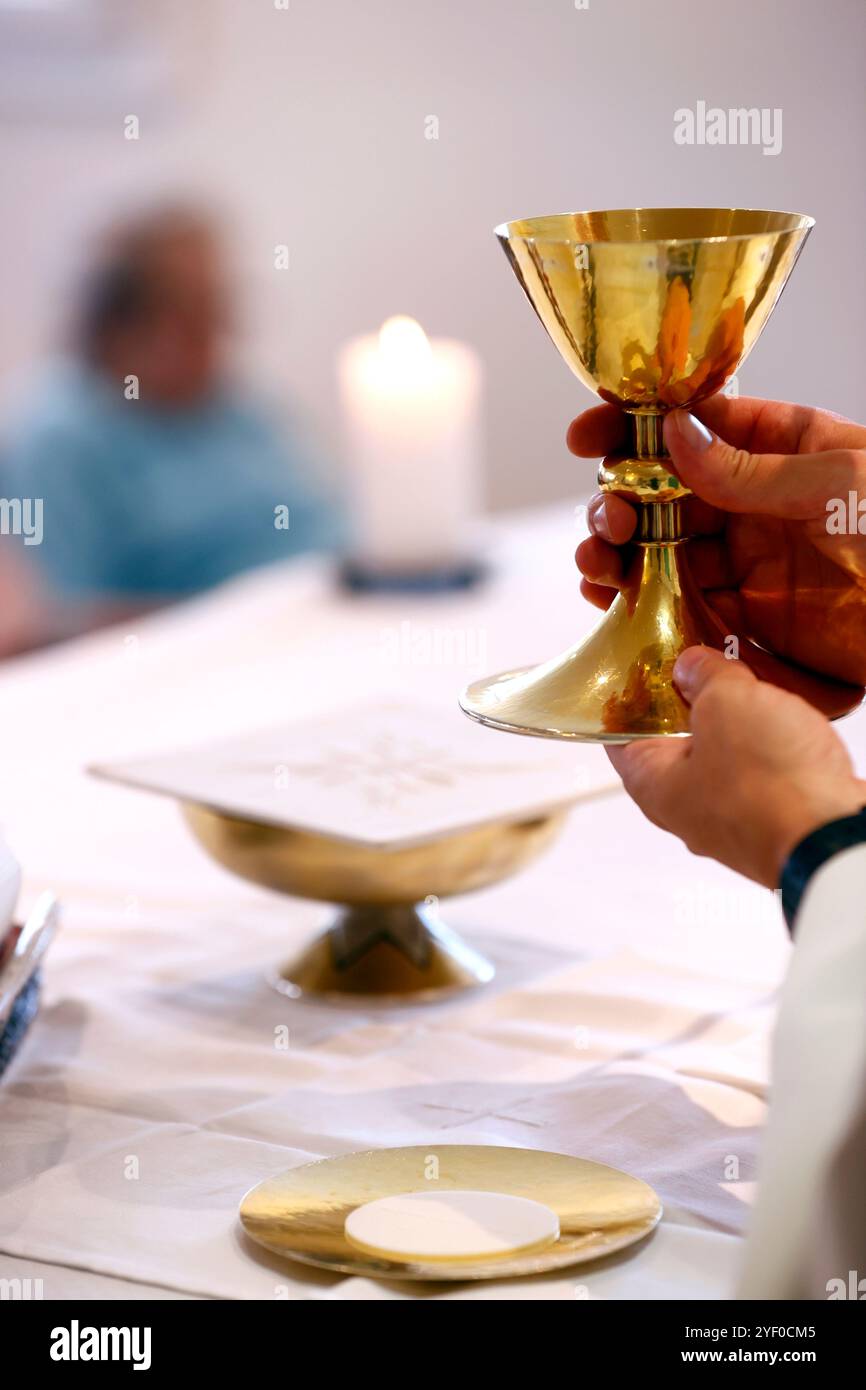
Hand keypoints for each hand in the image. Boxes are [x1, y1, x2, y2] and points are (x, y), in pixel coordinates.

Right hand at [571, 396, 865, 686]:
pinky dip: (640, 611)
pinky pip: (682, 613)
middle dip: (617, 504)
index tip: (587, 435)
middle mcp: (755, 507)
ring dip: (616, 559)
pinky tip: (615, 605)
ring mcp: (749, 568)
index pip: (694, 427)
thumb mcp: (839, 480)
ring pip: (661, 557)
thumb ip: (750, 467)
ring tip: (597, 567)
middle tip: (605, 521)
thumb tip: (675, 435)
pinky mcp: (749, 625)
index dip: (635, 427)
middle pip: (662, 498)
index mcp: (782, 452)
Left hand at [609, 647, 865, 886]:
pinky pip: (760, 771)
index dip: (626, 697)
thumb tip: (692, 665)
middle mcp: (686, 809)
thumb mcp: (725, 702)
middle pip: (673, 743)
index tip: (636, 666)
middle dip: (686, 701)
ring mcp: (731, 817)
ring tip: (746, 681)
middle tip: (699, 661)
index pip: (618, 735)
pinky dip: (766, 742)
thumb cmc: (768, 784)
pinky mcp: (774, 817)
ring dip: (733, 720)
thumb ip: (704, 675)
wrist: (831, 836)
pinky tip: (780, 716)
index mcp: (652, 785)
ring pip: (722, 756)